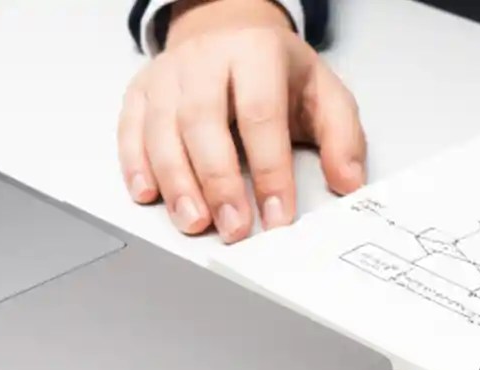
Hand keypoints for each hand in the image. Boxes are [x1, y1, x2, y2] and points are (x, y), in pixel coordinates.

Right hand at [118, 0, 366, 242]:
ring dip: (176, 182)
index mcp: (256, 53)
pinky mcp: (141, 91)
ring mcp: (168, 75)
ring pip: (162, 129)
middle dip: (218, 182)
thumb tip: (349, 182)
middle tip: (232, 228)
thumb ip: (343, 137)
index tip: (277, 216)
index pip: (260, 115)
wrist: (229, 32)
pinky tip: (150, 195)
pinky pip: (130, 130)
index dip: (269, 170)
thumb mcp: (323, 93)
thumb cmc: (276, 72)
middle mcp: (206, 59)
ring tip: (194, 222)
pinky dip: (135, 166)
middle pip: (203, 122)